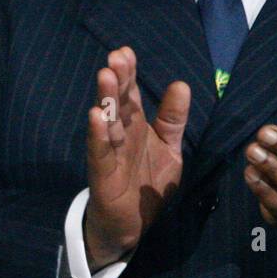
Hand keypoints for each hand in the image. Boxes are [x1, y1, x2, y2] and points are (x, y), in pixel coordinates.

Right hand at [84, 46, 190, 268]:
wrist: (132, 226)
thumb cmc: (147, 185)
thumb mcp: (170, 149)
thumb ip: (173, 120)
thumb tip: (180, 84)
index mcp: (135, 127)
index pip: (131, 94)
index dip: (129, 73)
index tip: (126, 51)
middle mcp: (120, 135)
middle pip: (118, 103)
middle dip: (117, 79)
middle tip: (116, 56)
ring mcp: (109, 153)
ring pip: (107, 122)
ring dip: (106, 99)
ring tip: (105, 76)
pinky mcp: (102, 174)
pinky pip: (99, 151)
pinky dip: (97, 134)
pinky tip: (95, 116)